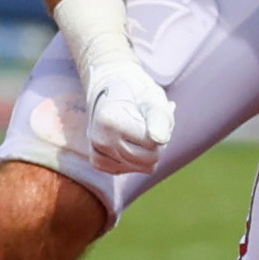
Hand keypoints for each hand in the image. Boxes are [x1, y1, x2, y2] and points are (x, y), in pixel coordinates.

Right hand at [83, 59, 175, 173]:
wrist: (111, 90)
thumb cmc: (138, 93)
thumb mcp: (155, 99)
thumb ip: (160, 118)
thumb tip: (161, 140)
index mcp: (111, 121)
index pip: (154, 144)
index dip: (162, 128)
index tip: (151, 113)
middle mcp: (99, 139)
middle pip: (150, 159)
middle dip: (158, 143)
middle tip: (149, 123)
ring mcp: (96, 153)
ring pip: (143, 167)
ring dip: (148, 151)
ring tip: (138, 130)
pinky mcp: (98, 163)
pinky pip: (131, 169)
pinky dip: (136, 158)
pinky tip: (129, 140)